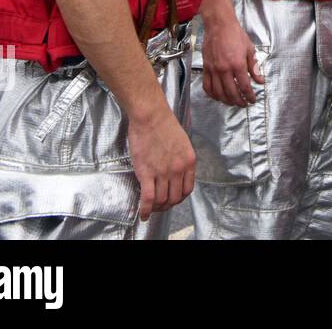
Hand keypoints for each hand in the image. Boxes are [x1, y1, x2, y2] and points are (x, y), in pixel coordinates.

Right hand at [127, 107, 195, 221]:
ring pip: (162, 200)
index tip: (172, 198)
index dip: (179, 198)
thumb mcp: (182, 142)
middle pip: (175, 197)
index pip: (187, 189)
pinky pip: (148, 198)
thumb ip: (181, 159)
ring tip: (151, 208)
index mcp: (189, 161)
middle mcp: (178, 169)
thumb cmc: (164, 125)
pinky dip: (146, 209)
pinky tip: (142, 214)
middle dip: (168, 205)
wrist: (151, 116)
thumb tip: (176, 172)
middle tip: (160, 206)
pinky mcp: (146, 173)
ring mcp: (163, 172)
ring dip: (157, 208)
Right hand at [201, 16, 264, 105]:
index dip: (250, 96)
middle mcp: (224, 69)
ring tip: (232, 102)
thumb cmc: (235, 35)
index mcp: (237, 64)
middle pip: (231, 93)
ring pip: (218, 92)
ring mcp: (213, 69)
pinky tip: (218, 96)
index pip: (245, 86)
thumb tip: (260, 80)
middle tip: (243, 104)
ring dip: (226, 100)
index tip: (252, 100)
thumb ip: (254, 67)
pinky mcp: (206, 68)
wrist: (219, 25)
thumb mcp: (249, 49)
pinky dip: (212, 94)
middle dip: (239, 101)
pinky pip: (207, 86)